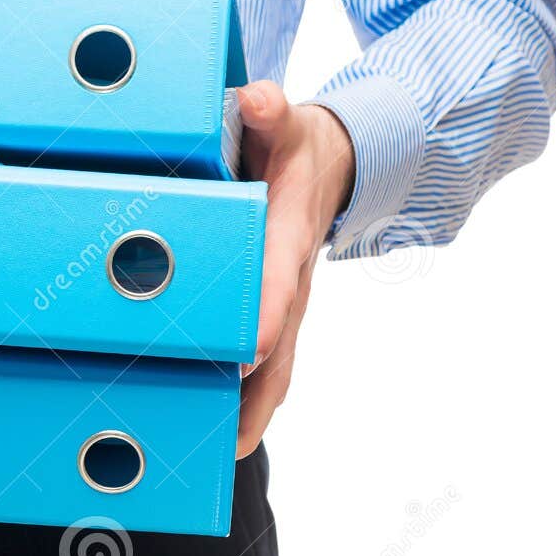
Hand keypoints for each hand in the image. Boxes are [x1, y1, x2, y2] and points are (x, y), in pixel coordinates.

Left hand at [234, 81, 354, 457]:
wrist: (335, 163)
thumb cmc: (298, 145)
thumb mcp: (287, 121)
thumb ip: (272, 112)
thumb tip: (261, 101)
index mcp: (287, 235)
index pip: (279, 280)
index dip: (265, 315)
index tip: (249, 351)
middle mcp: (293, 280)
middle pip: (282, 345)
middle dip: (259, 392)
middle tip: (231, 439)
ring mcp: (288, 303)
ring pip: (278, 365)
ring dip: (255, 409)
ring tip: (224, 454)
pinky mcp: (278, 312)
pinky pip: (267, 362)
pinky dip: (250, 398)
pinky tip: (220, 430)